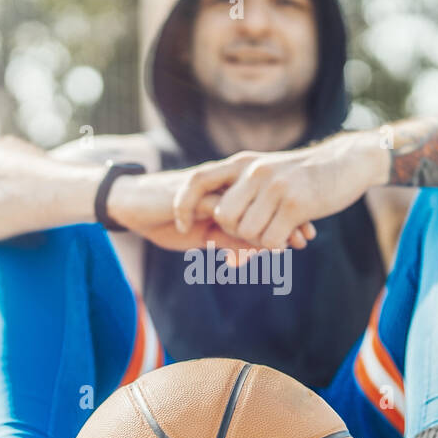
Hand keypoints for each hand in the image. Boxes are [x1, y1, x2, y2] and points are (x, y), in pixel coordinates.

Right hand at [106, 169, 314, 254]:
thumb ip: (229, 240)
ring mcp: (208, 188)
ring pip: (245, 207)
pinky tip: (244, 248)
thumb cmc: (166, 220)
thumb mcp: (203, 236)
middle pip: (261, 201)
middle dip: (284, 221)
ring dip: (263, 228)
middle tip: (303, 240)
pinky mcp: (192, 194)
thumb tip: (256, 251)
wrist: (131, 205)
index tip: (306, 236)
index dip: (285, 218)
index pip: (264, 203)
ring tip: (278, 248)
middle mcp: (222, 186)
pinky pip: (219, 211)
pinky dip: (234, 231)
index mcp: (228, 193)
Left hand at [171, 136, 386, 249]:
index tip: (182, 226)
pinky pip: (271, 240)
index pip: (197, 180)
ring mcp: (275, 186)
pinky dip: (278, 246)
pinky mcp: (296, 204)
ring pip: (247, 231)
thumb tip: (213, 220)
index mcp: (243, 162)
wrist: (347, 163)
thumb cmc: (304, 176)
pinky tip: (293, 237)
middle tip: (257, 233)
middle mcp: (255, 170)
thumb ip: (241, 189)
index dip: (183, 205)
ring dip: (260, 241)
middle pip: (223, 216)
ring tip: (278, 233)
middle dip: (236, 234)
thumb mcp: (268, 171)